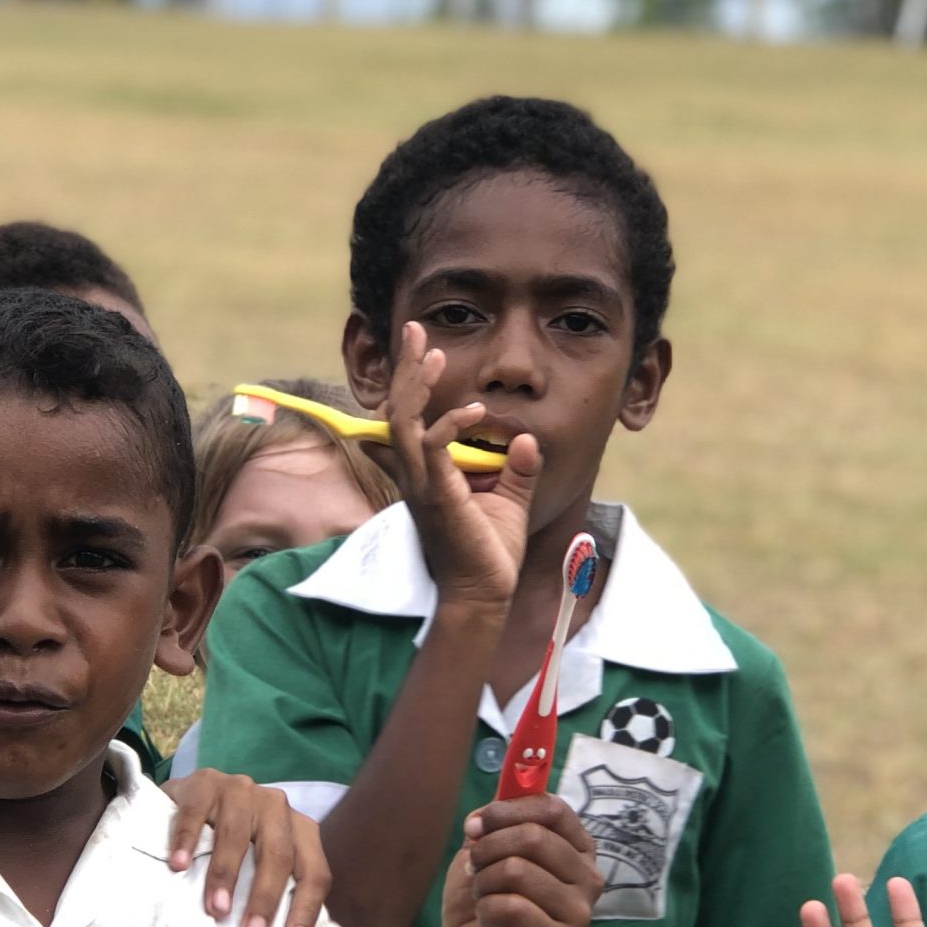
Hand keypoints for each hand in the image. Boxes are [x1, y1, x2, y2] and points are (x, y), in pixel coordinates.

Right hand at [164, 770, 329, 926]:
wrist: (194, 795)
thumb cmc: (233, 841)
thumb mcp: (261, 860)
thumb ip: (277, 888)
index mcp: (298, 829)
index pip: (314, 871)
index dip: (306, 907)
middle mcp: (275, 806)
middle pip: (278, 854)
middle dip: (265, 898)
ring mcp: (240, 790)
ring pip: (237, 834)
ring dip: (226, 874)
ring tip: (216, 909)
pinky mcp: (203, 784)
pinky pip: (195, 814)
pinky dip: (186, 841)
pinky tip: (177, 866)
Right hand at [383, 320, 542, 612]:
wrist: (484, 597)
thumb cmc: (489, 553)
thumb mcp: (509, 501)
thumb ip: (517, 469)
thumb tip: (529, 439)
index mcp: (425, 473)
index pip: (407, 418)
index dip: (409, 382)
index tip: (422, 347)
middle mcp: (415, 475)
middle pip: (397, 411)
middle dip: (404, 368)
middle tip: (415, 330)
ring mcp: (422, 486)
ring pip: (404, 423)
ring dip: (416, 386)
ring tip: (431, 354)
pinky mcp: (438, 497)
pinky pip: (433, 450)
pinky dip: (451, 426)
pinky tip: (476, 410)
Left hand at [435, 795, 602, 926]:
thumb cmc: (484, 904)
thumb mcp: (483, 852)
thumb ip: (493, 824)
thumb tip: (486, 813)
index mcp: (576, 850)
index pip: (552, 809)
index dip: (506, 809)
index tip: (475, 825)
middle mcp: (587, 879)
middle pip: (533, 837)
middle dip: (487, 849)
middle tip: (475, 869)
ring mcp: (578, 914)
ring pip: (517, 870)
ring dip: (483, 883)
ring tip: (485, 900)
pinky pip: (511, 907)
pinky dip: (486, 911)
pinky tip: (492, 926)